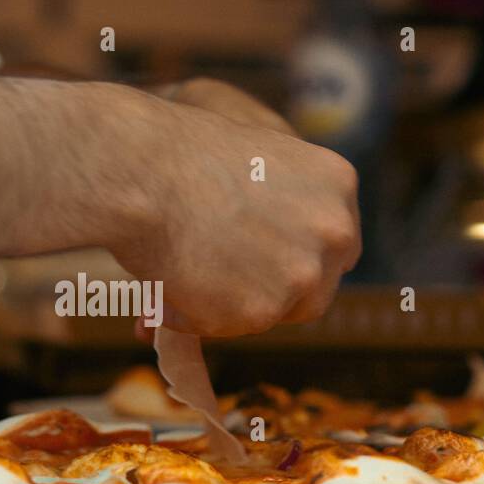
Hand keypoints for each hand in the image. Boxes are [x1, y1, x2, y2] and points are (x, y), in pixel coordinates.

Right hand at [109, 87, 359, 338]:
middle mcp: (333, 231)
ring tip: (185, 277)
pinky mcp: (262, 312)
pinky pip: (229, 328)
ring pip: (273, 314)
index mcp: (337, 184)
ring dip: (233, 306)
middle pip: (317, 288)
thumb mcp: (253, 161)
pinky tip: (168, 288)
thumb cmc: (179, 155)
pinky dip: (196, 318)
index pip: (337, 246)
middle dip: (276, 295)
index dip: (299, 259)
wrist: (146, 172)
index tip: (268, 265)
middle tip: (226, 284)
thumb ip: (277, 205)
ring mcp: (302, 274)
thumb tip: (263, 252)